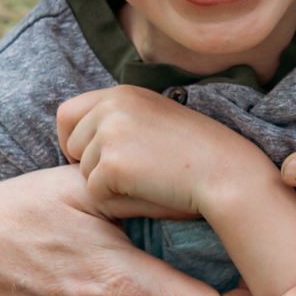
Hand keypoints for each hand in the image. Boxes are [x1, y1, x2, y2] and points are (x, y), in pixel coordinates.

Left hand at [57, 85, 272, 221]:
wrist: (226, 171)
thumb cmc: (199, 154)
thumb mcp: (157, 119)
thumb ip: (122, 121)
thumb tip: (79, 141)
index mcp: (123, 92)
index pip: (68, 113)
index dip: (75, 139)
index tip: (90, 157)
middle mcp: (112, 105)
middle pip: (72, 143)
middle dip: (89, 164)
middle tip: (123, 177)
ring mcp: (110, 133)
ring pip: (83, 171)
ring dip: (108, 185)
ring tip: (148, 182)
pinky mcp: (112, 164)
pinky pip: (96, 194)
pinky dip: (118, 203)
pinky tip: (150, 193)